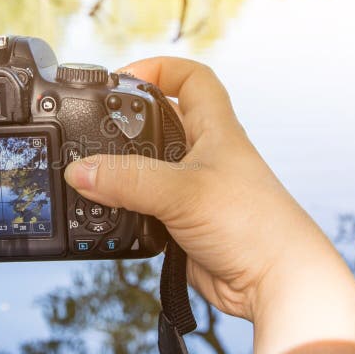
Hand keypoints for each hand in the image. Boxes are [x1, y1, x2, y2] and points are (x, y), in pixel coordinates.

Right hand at [63, 57, 336, 320]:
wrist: (275, 285)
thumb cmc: (255, 227)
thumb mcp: (184, 192)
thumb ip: (129, 180)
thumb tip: (80, 172)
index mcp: (215, 130)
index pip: (191, 78)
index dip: (158, 68)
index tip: (121, 78)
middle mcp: (204, 155)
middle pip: (160, 121)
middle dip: (128, 123)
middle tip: (95, 129)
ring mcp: (192, 190)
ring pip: (147, 168)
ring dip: (122, 171)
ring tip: (95, 175)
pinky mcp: (182, 223)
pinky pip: (143, 206)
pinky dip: (124, 208)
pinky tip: (110, 215)